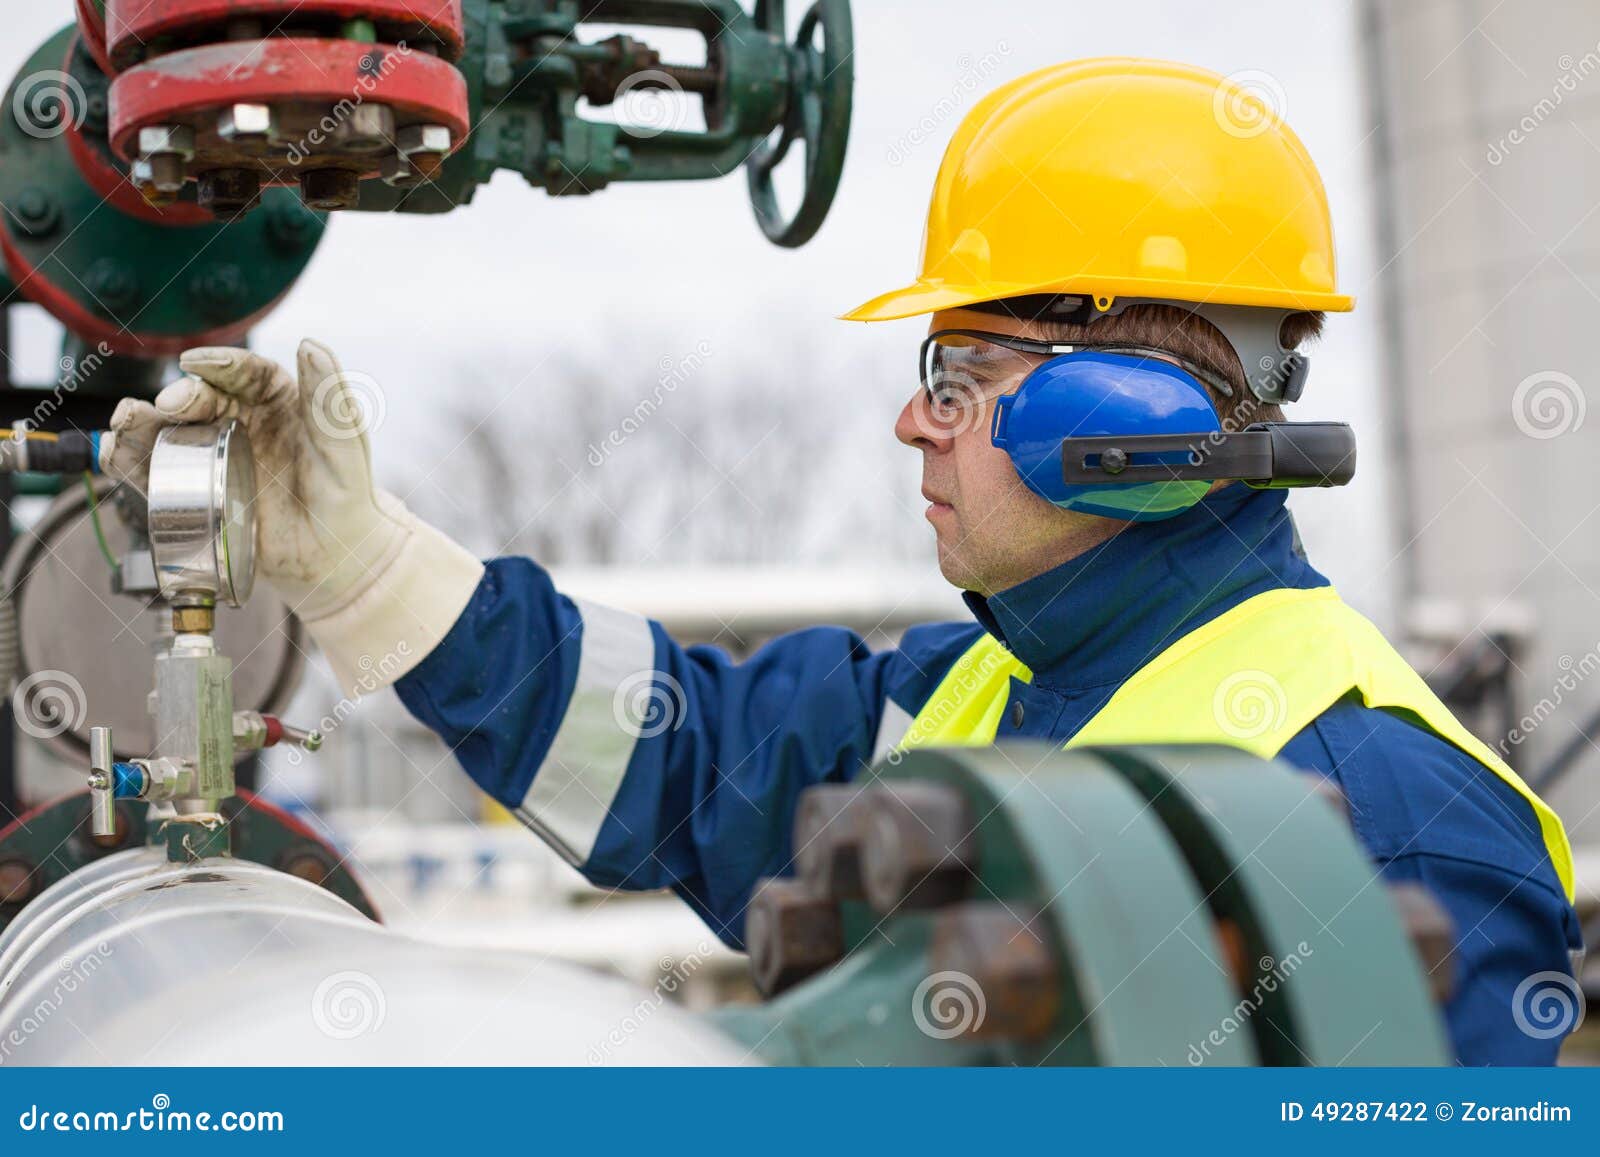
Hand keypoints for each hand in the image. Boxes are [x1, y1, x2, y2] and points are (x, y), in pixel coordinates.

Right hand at [103, 339, 482, 693]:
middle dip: (179, 396)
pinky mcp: (197, 489)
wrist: (334, 558)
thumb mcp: (345, 447)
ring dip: (143, 422)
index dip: (220, 362)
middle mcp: (242, 421)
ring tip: (125, 422)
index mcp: (280, 401)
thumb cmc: (348, 496)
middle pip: (202, 398)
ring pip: (171, 429)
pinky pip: (157, 471)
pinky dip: (131, 462)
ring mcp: (216, 454)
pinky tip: (114, 454)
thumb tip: (311, 344)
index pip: (246, 372)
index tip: (195, 361)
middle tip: (169, 405)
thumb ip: (329, 399)